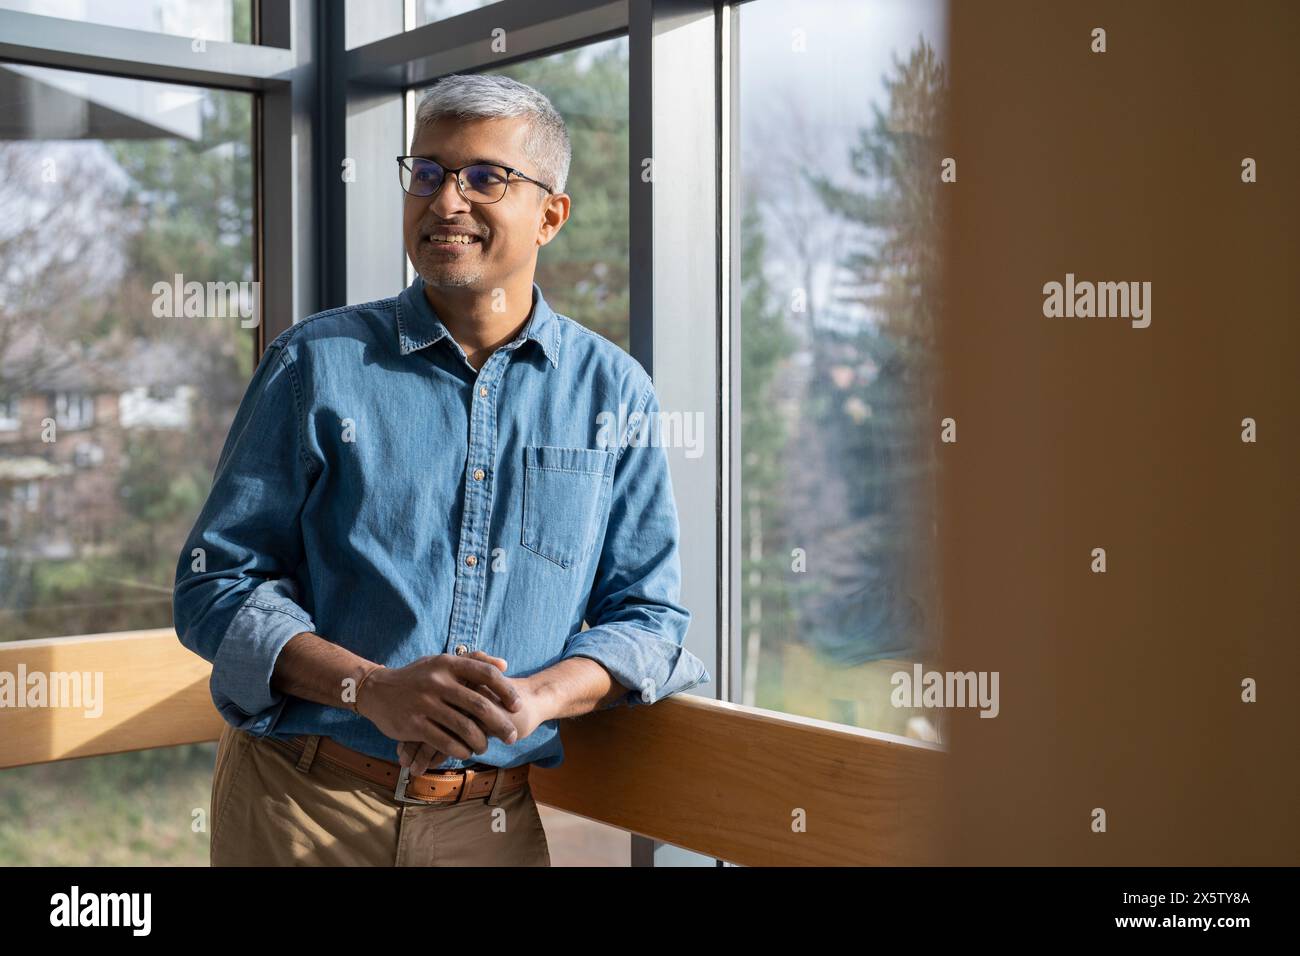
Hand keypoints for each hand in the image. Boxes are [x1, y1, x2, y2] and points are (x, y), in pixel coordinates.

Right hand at [356, 651, 522, 763]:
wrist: (377, 690)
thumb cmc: (418, 676)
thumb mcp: (442, 662)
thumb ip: (474, 661)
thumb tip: (504, 664)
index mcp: (448, 664)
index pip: (486, 674)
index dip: (506, 691)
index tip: (517, 706)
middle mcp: (438, 681)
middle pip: (480, 705)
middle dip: (501, 724)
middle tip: (512, 737)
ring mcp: (425, 703)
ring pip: (464, 727)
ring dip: (481, 741)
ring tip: (485, 747)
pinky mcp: (414, 724)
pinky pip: (445, 742)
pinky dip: (460, 750)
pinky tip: (466, 752)